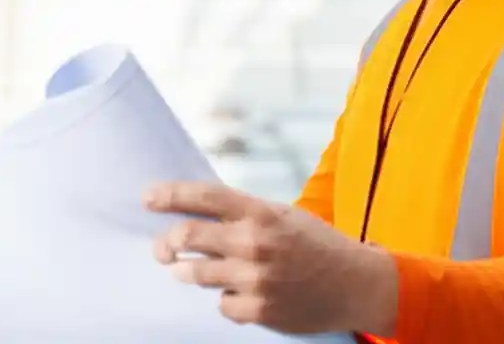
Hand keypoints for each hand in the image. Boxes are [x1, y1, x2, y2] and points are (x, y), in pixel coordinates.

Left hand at [145, 182, 397, 335]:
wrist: (356, 283)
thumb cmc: (315, 245)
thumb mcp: (283, 216)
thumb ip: (243, 214)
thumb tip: (193, 214)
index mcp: (262, 212)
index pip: (204, 196)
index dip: (169, 195)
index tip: (148, 198)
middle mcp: (256, 242)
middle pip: (187, 237)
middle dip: (167, 243)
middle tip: (164, 249)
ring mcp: (256, 278)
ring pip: (195, 274)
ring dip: (188, 272)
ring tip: (193, 271)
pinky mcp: (259, 309)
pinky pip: (220, 304)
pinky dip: (225, 299)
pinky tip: (241, 293)